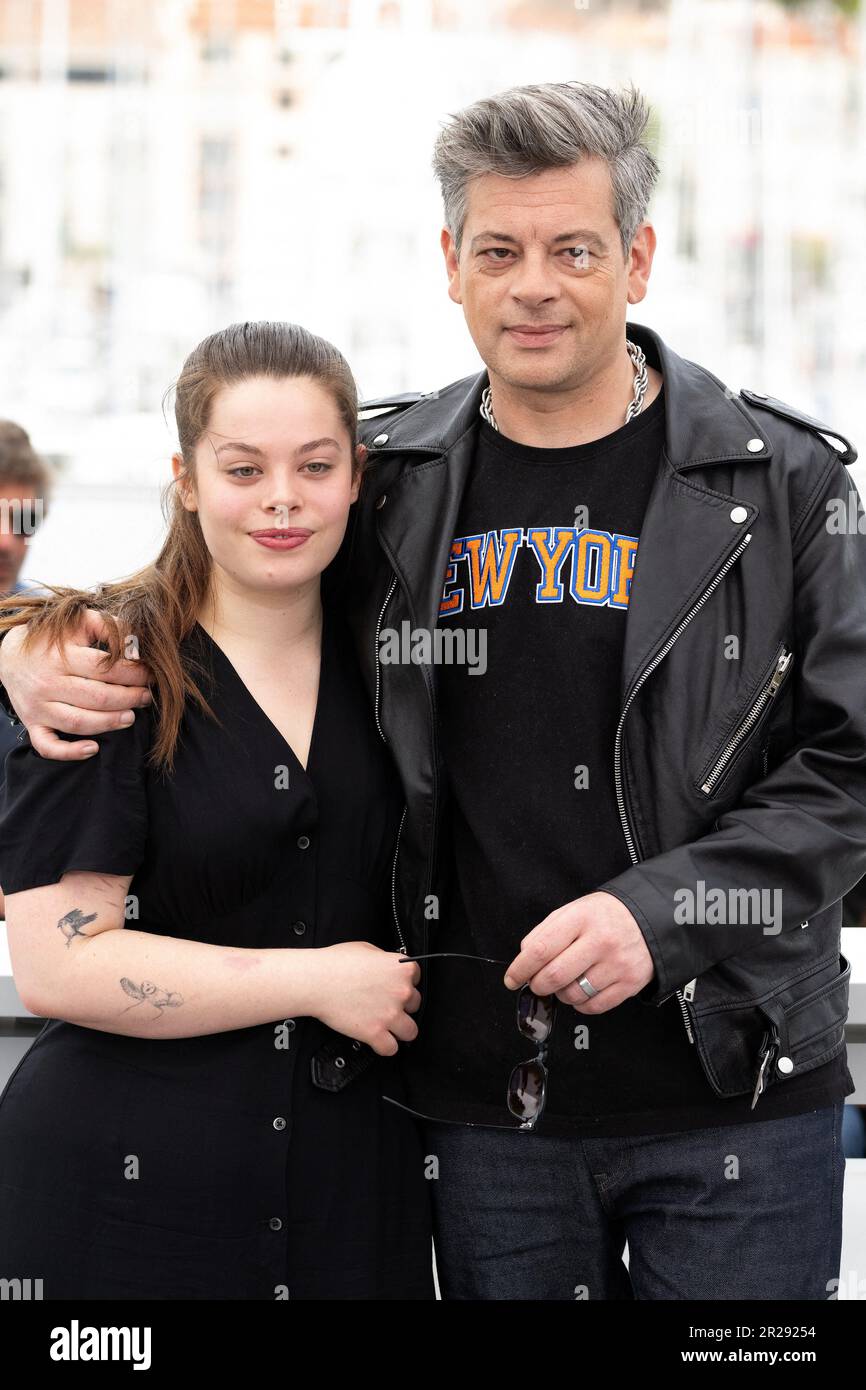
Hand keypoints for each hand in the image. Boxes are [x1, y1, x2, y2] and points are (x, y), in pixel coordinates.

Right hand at [0, 609, 152, 759]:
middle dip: (128, 698)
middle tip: (145, 697)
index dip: (133, 674)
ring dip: (109, 723)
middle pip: (97, 697)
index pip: (105, 668)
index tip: (149, 675)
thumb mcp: (79, 623)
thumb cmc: (53, 639)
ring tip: (130, 717)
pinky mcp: (32, 723)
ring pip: (78, 722)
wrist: (9, 654)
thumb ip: (109, 626)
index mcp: (61, 656)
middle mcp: (48, 682)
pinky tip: (93, 748)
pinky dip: (70, 752)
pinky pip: (48, 746)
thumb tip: (137, 644)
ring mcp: (38, 706)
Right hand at [310, 942, 421, 1055]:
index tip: (395, 987)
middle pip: (415, 1005)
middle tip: (386, 1004)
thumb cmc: (336, 963)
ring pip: (410, 1031)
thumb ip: (384, 960)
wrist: (316, 981)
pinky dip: (385, 1046)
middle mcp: (401, 992)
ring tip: (388, 1026)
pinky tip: (379, 1040)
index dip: (405, 983)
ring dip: (400, 1029)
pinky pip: (391, 1048)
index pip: (417, 979)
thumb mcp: (367, 949)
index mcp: (401, 969)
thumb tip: (388, 968)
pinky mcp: (375, 1033)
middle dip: (402, 1005)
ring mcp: (390, 1014)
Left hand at [502, 891, 654, 1013]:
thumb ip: (546, 931)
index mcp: (581, 918)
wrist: (650, 918)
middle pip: (555, 976)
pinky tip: (582, 990)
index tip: (512, 979)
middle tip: (538, 983)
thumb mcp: (574, 910)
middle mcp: (600, 941)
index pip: (541, 949)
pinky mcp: (630, 983)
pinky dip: (580, 1004)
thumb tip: (524, 958)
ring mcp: (617, 964)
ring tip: (566, 982)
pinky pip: (594, 1006)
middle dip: (538, 985)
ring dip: (561, 994)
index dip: (521, 968)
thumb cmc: (605, 916)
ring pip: (573, 994)